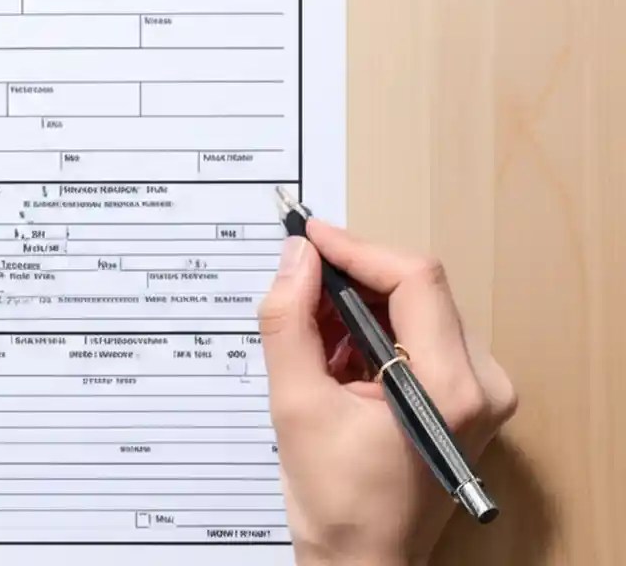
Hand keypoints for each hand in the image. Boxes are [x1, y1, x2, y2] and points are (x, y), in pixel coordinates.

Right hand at [258, 221, 517, 565]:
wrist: (364, 560)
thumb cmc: (338, 503)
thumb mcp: (295, 406)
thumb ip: (290, 322)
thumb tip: (294, 259)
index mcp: (450, 389)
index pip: (414, 281)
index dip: (356, 249)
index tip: (309, 237)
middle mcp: (481, 384)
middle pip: (417, 290)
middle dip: (351, 281)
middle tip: (297, 287)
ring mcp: (479, 391)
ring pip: (415, 310)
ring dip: (358, 309)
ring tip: (311, 339)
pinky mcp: (467, 396)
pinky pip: (419, 336)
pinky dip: (372, 334)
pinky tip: (336, 360)